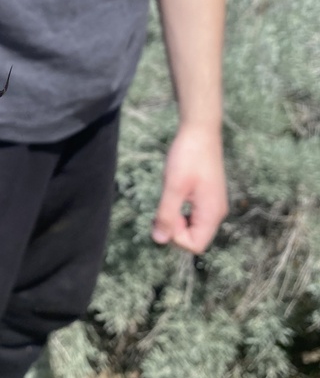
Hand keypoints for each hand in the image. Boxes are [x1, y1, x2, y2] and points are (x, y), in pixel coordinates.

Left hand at [151, 123, 227, 254]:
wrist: (200, 131)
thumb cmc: (188, 156)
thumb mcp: (173, 186)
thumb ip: (167, 215)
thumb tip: (159, 240)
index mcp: (212, 213)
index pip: (195, 246)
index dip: (176, 237)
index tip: (168, 213)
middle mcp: (216, 213)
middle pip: (194, 239)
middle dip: (175, 228)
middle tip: (167, 202)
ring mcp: (213, 205)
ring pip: (191, 227)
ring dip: (176, 218)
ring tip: (171, 194)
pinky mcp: (207, 197)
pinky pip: (192, 215)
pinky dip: (180, 209)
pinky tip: (175, 191)